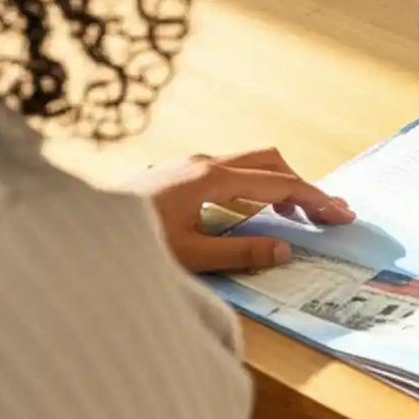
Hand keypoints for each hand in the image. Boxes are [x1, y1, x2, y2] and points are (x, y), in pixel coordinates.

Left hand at [124, 148, 355, 273]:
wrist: (77, 234)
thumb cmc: (129, 244)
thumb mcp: (190, 256)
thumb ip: (241, 251)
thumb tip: (284, 249)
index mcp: (212, 179)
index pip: (278, 185)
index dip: (314, 200)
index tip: (342, 214)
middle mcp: (203, 163)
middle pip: (270, 162)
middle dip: (302, 186)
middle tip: (326, 213)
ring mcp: (189, 165)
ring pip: (250, 164)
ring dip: (279, 185)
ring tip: (298, 216)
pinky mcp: (177, 174)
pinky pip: (230, 172)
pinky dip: (254, 187)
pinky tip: (255, 211)